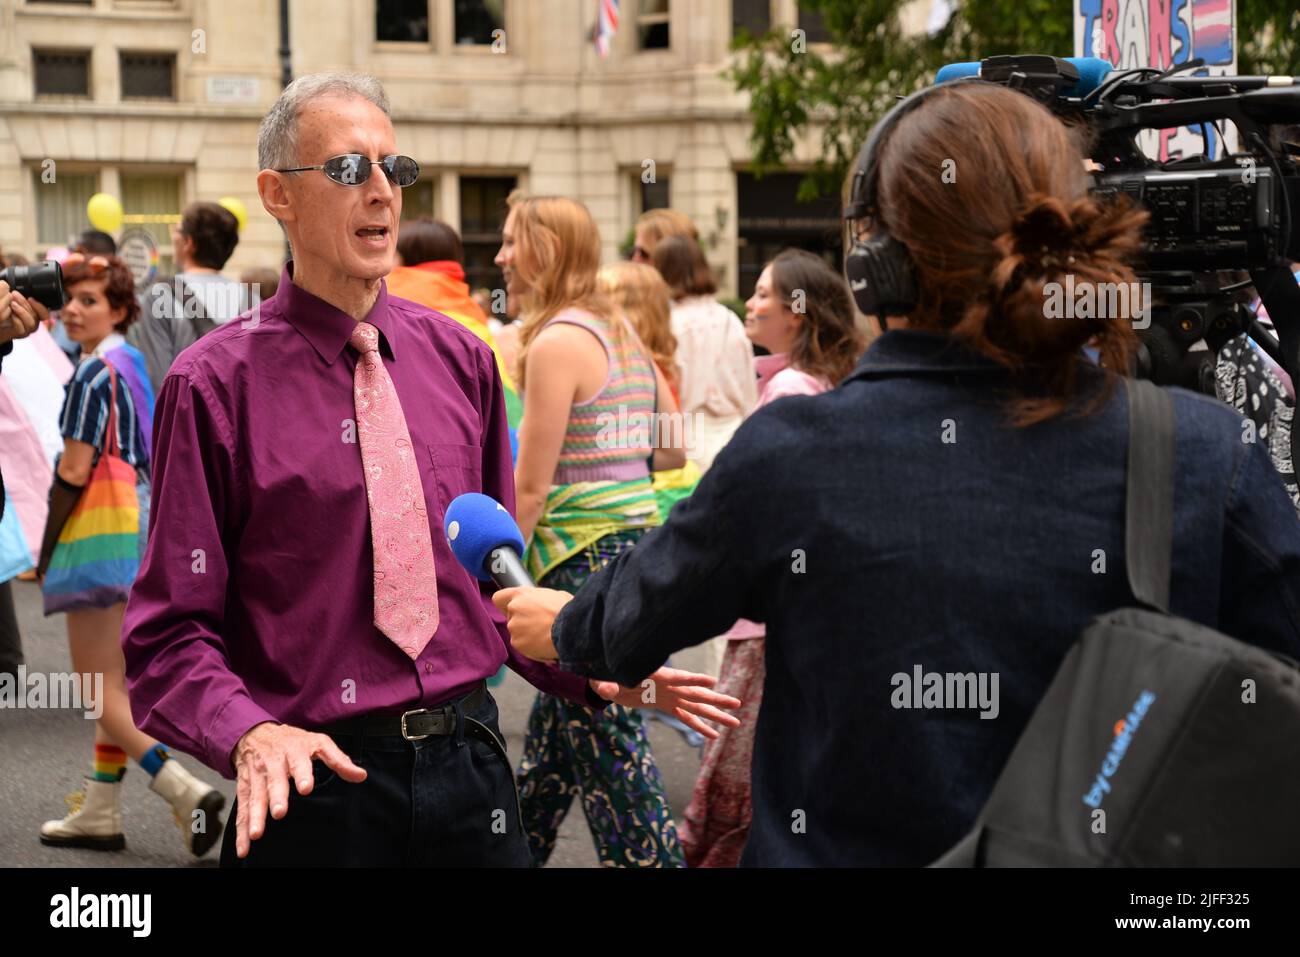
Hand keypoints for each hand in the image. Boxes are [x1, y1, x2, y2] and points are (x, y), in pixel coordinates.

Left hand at [0, 283, 41, 344]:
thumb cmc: (6, 310)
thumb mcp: (16, 302)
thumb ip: (21, 299)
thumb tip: (23, 291)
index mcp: (35, 315)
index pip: (45, 314)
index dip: (40, 307)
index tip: (31, 298)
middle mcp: (34, 323)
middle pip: (37, 315)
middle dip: (25, 304)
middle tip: (15, 294)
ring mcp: (27, 330)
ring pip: (31, 322)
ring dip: (22, 311)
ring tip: (12, 304)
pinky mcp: (19, 335)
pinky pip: (22, 329)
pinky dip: (16, 320)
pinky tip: (10, 314)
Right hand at [231, 722, 366, 858]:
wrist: (255, 733)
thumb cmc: (292, 741)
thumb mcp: (318, 742)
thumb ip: (339, 759)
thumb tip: (360, 776)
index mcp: (294, 751)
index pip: (299, 762)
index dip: (302, 774)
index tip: (306, 788)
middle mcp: (274, 763)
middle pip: (275, 781)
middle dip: (276, 797)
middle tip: (279, 813)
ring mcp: (257, 776)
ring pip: (255, 797)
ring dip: (255, 816)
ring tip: (257, 833)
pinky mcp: (244, 788)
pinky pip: (242, 809)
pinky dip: (242, 829)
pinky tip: (245, 846)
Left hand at [492, 586, 572, 661]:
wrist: (571, 628)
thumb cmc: (567, 609)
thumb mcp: (554, 595)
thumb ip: (539, 599)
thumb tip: (541, 603)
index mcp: (521, 594)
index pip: (499, 598)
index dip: (505, 604)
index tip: (513, 609)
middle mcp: (513, 609)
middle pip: (511, 617)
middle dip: (523, 621)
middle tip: (540, 625)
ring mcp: (514, 627)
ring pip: (517, 632)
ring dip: (527, 635)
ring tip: (545, 635)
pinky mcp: (517, 643)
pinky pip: (522, 645)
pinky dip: (531, 646)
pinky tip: (544, 643)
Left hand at [589, 666, 742, 738]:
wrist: (607, 676)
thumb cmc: (606, 674)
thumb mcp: (604, 679)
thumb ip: (607, 684)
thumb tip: (606, 690)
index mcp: (656, 677)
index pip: (678, 678)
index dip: (693, 680)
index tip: (712, 682)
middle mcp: (668, 687)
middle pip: (696, 694)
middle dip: (716, 699)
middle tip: (737, 704)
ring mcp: (669, 697)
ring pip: (697, 708)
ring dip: (716, 715)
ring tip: (736, 722)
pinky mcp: (666, 705)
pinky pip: (687, 717)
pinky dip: (700, 726)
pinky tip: (714, 736)